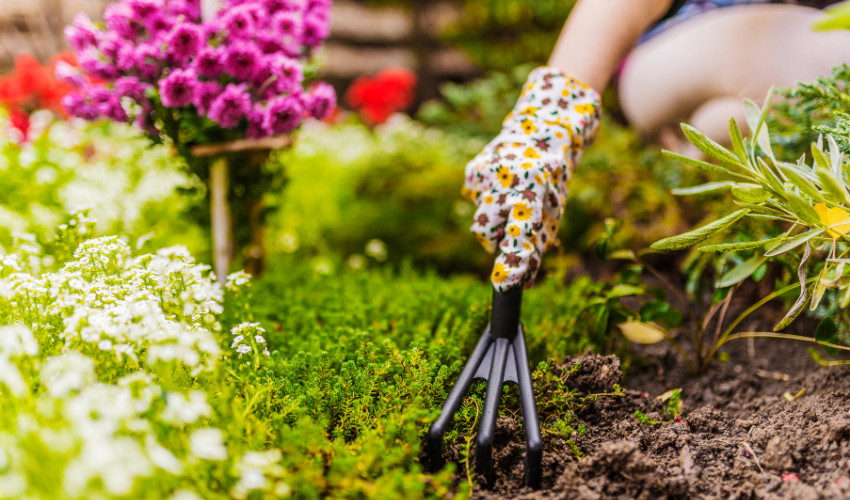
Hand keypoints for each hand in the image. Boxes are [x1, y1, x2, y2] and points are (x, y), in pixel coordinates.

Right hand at [462, 67, 600, 291]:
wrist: (542, 128)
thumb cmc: (551, 180)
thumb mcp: (554, 211)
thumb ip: (538, 245)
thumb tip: (525, 283)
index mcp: (535, 189)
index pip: (520, 231)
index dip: (513, 259)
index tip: (505, 284)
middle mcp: (507, 179)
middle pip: (485, 232)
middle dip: (495, 240)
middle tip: (512, 227)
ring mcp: (486, 173)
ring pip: (479, 220)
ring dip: (491, 222)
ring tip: (509, 202)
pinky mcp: (473, 170)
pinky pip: (474, 201)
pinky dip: (485, 200)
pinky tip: (501, 185)